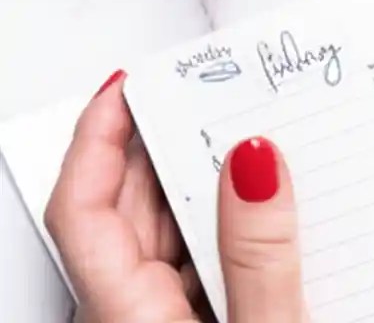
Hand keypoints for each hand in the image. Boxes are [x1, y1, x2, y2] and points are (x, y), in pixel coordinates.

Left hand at [46, 71, 306, 321]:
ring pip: (166, 239)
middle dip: (168, 146)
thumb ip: (260, 256)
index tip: (133, 85)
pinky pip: (198, 268)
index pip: (83, 206)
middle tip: (214, 95)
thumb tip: (255, 162)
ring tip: (259, 145)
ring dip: (209, 189)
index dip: (100, 135)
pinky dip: (231, 230)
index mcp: (127, 314)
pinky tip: (277, 215)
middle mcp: (129, 318)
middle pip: (128, 212)